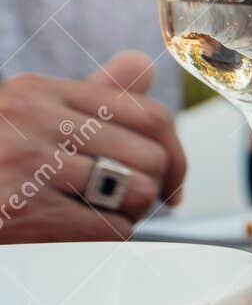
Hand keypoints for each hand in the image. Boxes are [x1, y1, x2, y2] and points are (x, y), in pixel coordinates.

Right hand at [0, 52, 186, 243]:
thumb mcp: (31, 116)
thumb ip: (92, 96)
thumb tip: (145, 66)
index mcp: (38, 90)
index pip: (150, 113)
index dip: (175, 154)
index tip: (170, 181)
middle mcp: (32, 118)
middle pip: (152, 156)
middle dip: (154, 189)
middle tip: (130, 204)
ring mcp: (25, 163)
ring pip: (139, 193)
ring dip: (130, 214)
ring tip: (95, 212)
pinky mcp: (23, 210)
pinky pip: (113, 229)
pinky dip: (108, 238)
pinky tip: (76, 232)